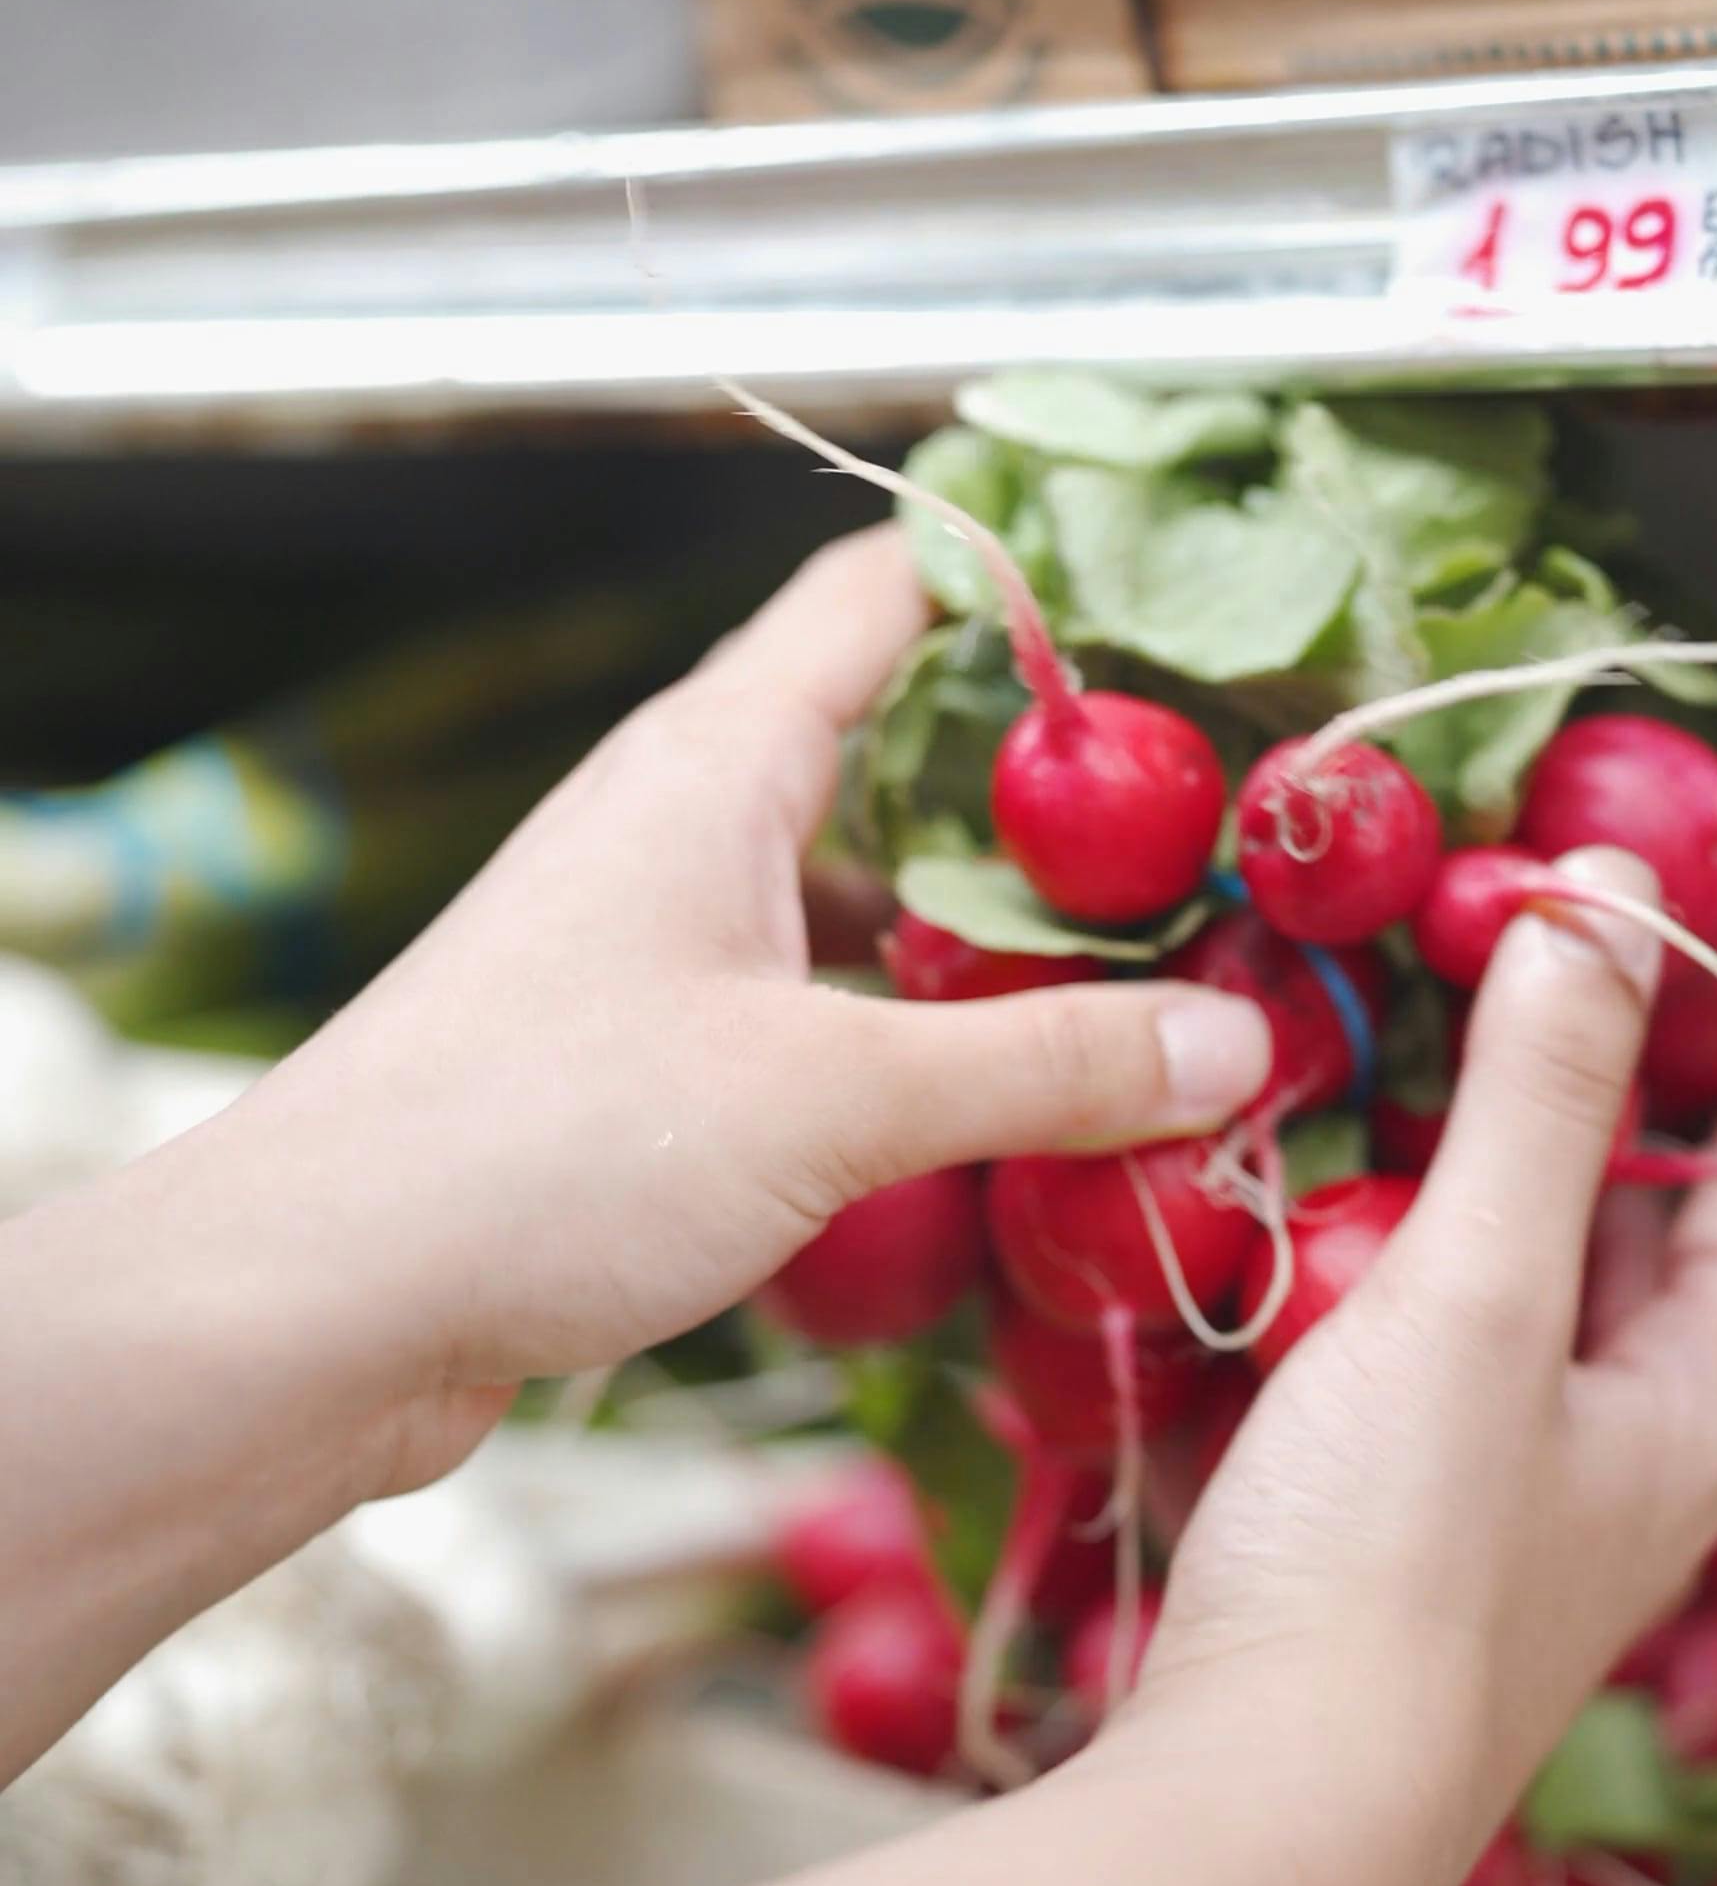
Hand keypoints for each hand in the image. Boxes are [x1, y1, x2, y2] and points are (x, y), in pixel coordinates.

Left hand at [222, 525, 1270, 1477]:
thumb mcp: (833, 1097)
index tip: (1185, 621)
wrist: (316, 1303)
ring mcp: (658, 946)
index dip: (1033, 583)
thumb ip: (1045, 1068)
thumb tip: (1231, 1045)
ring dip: (988, 949)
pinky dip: (913, 1050)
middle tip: (1218, 846)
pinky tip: (1007, 1123)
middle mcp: (684, 827)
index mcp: (718, 760)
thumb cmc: (536, 1148)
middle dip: (1053, 802)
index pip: (889, 591)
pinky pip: (816, 1020)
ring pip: (863, 906)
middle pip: (900, 758)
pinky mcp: (644, 1065)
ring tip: (1151, 989)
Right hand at [1136, 850, 1716, 1885]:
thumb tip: (1612, 905)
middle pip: (1631, 1216)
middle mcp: (1620, 1442)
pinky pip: (1392, 1335)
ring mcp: (1498, 1484)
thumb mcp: (1481, 1297)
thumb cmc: (1398, 1564)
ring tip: (1380, 1009)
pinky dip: (1356, 1242)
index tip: (1708, 903)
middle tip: (1505, 920)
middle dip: (1576, 1073)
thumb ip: (1540, 1100)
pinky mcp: (1379, 1514)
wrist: (1255, 1811)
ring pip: (1498, 1270)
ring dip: (1448, 1148)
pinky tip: (1279, 1172)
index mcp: (1698, 1396)